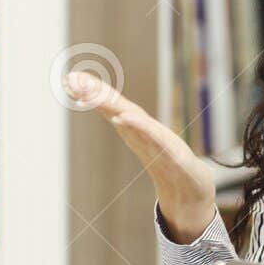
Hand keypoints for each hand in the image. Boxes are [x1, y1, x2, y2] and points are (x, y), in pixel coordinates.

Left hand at [65, 71, 218, 242]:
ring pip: (132, 117)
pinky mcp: (172, 153)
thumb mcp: (144, 144)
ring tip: (90, 93)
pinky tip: (121, 118)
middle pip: (118, 106)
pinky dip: (137, 125)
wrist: (193, 186)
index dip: (92, 92)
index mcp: (137, 127)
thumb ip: (132, 127)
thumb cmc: (169, 161)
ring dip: (111, 104)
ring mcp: (159, 140)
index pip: (111, 105)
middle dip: (96, 92)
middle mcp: (146, 129)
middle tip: (73, 80)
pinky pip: (152, 138)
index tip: (70, 79)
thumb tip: (114, 114)